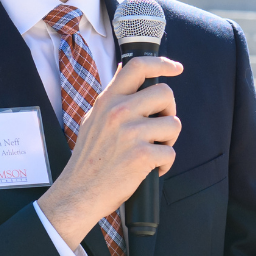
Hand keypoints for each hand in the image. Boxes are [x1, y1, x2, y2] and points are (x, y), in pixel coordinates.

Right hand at [37, 56, 182, 248]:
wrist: (79, 192)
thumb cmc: (88, 159)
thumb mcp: (93, 119)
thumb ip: (113, 97)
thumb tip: (127, 71)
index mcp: (108, 100)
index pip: (138, 66)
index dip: (162, 63)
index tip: (176, 68)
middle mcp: (119, 111)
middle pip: (165, 93)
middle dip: (169, 110)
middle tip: (159, 126)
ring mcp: (131, 133)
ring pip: (173, 123)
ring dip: (169, 140)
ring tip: (153, 150)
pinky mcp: (141, 155)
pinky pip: (170, 152)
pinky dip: (165, 164)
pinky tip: (152, 169)